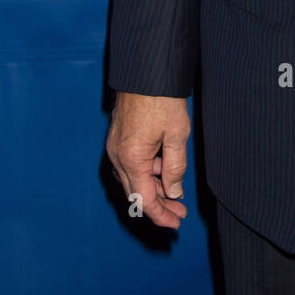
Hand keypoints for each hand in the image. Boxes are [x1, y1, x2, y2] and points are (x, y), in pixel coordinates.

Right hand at [106, 92, 190, 228]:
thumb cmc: (162, 98)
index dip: (161, 215)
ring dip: (153, 189)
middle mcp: (117, 156)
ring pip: (133, 179)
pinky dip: (147, 174)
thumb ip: (174, 167)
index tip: (176, 224)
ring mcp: (115, 147)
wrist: (145, 70)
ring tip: (176, 194)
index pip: (144, 199)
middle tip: (180, 213)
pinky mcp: (118, 139)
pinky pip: (130, 165)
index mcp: (131, 158)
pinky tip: (163, 172)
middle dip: (159, 205)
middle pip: (136, 193)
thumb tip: (173, 192)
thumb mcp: (176, 134)